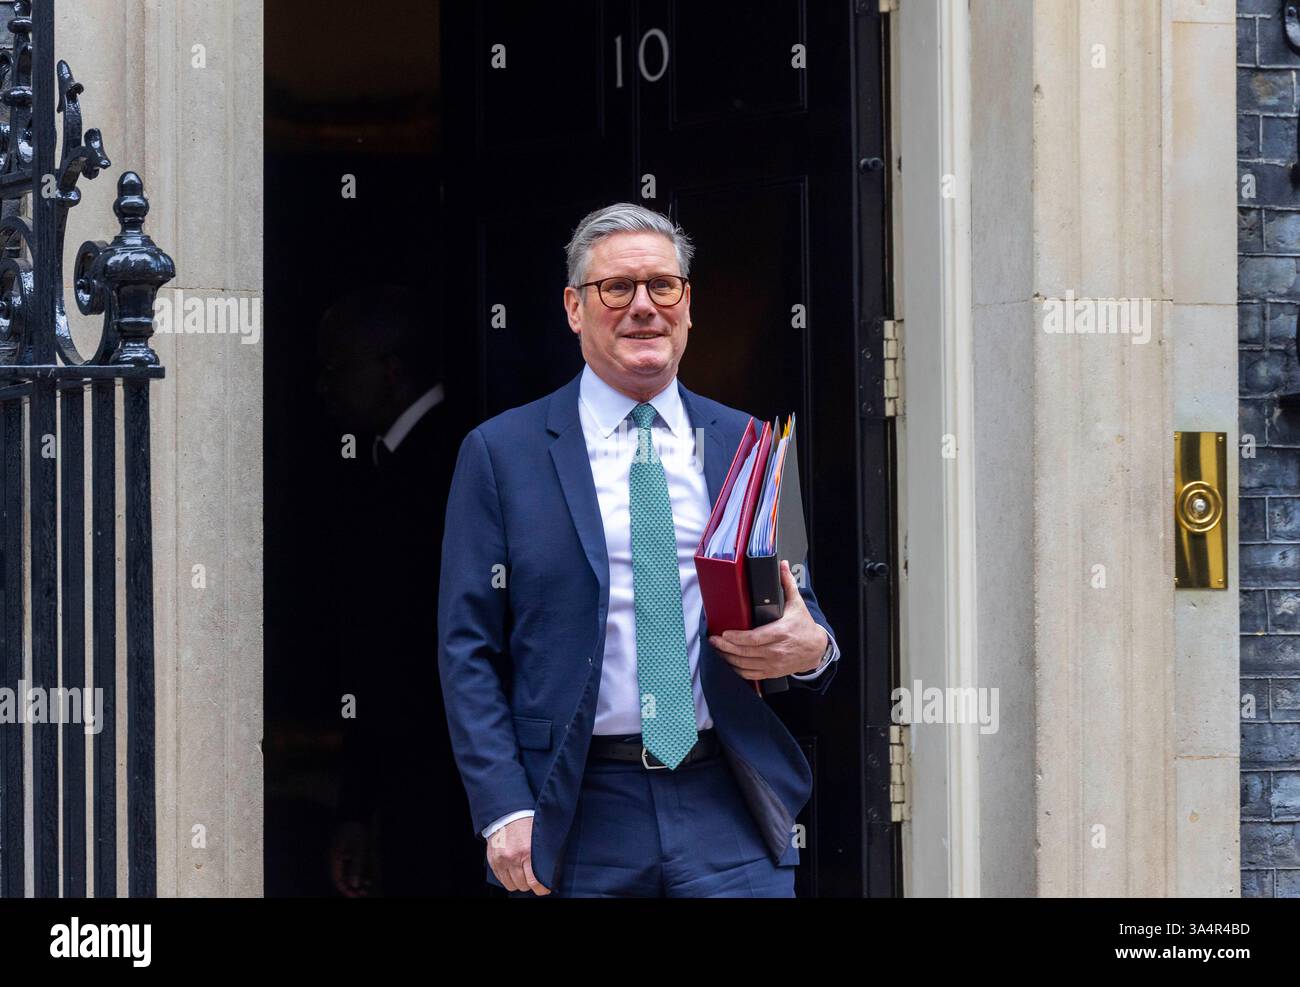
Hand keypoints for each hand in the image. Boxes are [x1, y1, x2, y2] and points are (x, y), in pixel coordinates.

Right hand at [329, 819, 376, 896]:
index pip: (338, 879)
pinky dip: (358, 869)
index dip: (346, 889)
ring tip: (367, 885)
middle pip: (343, 876)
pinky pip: (351, 863)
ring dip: (356, 878)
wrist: (356, 811)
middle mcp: (337, 857)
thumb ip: (356, 867)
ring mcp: (342, 853)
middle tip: (363, 892)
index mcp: (335, 858)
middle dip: (353, 886)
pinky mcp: (348, 849)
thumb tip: (354, 884)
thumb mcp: (359, 849)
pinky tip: (366, 873)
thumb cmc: (357, 829)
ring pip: (348, 870)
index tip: (355, 895)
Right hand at [487, 815, 550, 894]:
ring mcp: (501, 860)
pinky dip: (507, 877)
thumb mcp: (539, 837)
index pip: (534, 881)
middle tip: (532, 877)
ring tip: (522, 872)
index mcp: (527, 852)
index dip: (541, 889)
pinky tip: (513, 869)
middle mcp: (512, 858)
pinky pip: (501, 879)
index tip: (544, 889)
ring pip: (511, 885)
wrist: (507, 814)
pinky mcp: (493, 861)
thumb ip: (543, 855)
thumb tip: (550, 873)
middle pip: (523, 885)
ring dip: (518, 882)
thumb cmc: (526, 823)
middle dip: (529, 883)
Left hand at [708, 560, 827, 679]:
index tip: (724, 633)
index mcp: (781, 632)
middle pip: (746, 652)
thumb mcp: (797, 604)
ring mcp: (773, 663)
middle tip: (714, 640)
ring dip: (728, 658)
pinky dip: (737, 670)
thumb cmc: (804, 627)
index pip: (755, 638)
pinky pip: (750, 674)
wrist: (816, 650)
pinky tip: (729, 662)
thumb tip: (783, 565)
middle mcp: (776, 650)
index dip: (737, 638)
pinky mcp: (771, 672)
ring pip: (745, 665)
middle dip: (726, 647)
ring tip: (717, 649)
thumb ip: (788, 584)